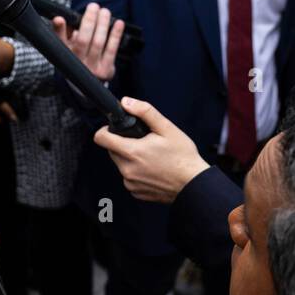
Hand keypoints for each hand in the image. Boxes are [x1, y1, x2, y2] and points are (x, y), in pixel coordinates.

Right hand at [52, 3, 122, 81]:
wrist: (85, 84)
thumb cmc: (77, 57)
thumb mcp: (66, 45)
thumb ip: (64, 31)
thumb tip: (61, 18)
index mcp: (64, 53)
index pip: (59, 40)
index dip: (59, 30)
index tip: (59, 18)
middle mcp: (76, 62)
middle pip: (82, 40)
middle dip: (89, 21)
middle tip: (94, 6)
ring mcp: (91, 68)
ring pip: (98, 43)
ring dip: (102, 25)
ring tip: (105, 12)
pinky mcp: (105, 70)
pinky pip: (111, 50)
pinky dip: (115, 35)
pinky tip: (118, 23)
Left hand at [93, 97, 208, 203]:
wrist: (193, 184)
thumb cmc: (183, 157)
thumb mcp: (167, 128)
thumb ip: (145, 112)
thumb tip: (127, 102)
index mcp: (132, 152)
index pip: (101, 138)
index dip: (106, 130)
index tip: (114, 128)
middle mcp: (127, 169)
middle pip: (111, 151)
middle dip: (122, 144)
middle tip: (143, 143)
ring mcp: (131, 183)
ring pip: (120, 164)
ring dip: (130, 158)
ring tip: (151, 157)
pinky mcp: (136, 192)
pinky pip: (128, 177)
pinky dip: (136, 172)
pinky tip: (152, 169)